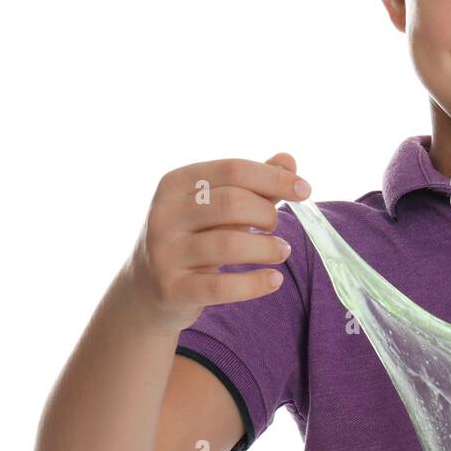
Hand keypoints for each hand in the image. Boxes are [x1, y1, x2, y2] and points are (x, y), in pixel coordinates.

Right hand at [123, 154, 310, 332]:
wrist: (145, 289)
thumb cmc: (192, 238)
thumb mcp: (215, 206)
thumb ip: (252, 185)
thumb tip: (289, 160)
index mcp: (175, 183)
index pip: (234, 170)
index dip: (275, 179)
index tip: (305, 191)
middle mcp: (164, 214)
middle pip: (233, 203)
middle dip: (267, 214)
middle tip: (275, 227)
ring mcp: (164, 253)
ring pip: (229, 244)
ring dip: (267, 248)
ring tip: (282, 251)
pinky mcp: (172, 289)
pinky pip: (222, 286)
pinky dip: (256, 283)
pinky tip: (274, 280)